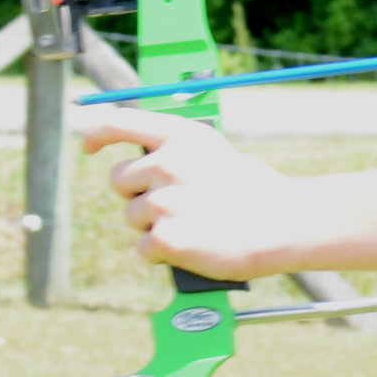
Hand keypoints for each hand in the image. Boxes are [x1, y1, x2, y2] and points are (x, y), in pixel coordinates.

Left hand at [80, 106, 333, 281]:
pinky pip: (143, 249)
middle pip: (119, 180)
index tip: (88, 146)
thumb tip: (140, 167)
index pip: (118, 122)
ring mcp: (164, 201)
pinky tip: (192, 248)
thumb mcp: (215, 155)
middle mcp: (167, 164)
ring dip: (154, 226)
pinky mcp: (165, 238)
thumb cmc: (255, 194)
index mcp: (181, 136)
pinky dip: (162, 254)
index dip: (96, 133)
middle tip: (173, 205)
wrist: (288, 224)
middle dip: (138, 194)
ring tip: (194, 227)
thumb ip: (175, 152)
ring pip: (132, 217)